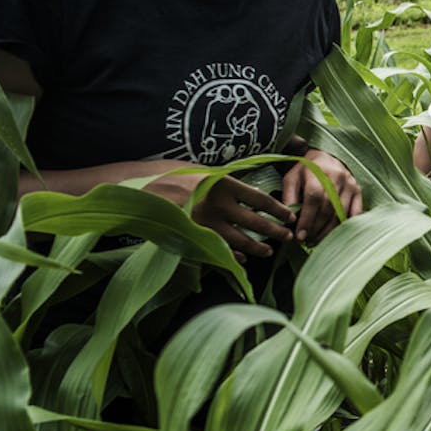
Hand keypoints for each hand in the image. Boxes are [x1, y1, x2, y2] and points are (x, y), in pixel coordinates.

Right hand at [148, 171, 295, 258]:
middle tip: (287, 237)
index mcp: (223, 184)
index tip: (289, 216)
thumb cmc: (172, 177)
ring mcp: (206, 224)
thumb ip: (226, 183)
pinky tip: (242, 258)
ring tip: (268, 251)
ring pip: (240, 240)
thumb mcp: (202, 172)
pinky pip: (220, 250)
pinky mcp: (195, 238)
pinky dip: (233, 255)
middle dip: (275, 231)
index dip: (278, 209)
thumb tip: (251, 191)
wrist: (140, 191)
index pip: (260, 199)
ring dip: (257, 247)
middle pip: (255, 222)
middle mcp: (218, 205)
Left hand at [282, 149, 362, 244]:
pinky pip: (355, 212)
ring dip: (328, 231)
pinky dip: (345, 225)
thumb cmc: (306, 170)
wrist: (326, 156)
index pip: (314, 198)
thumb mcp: (292, 178)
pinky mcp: (358, 190)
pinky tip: (334, 234)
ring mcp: (350, 184)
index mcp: (318, 172)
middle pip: (328, 208)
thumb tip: (289, 220)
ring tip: (316, 241)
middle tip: (306, 241)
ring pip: (341, 213)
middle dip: (316, 229)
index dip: (307, 219)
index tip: (300, 235)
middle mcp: (337, 177)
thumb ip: (289, 197)